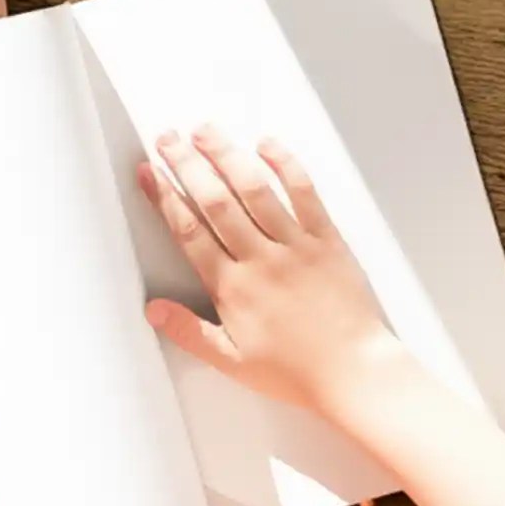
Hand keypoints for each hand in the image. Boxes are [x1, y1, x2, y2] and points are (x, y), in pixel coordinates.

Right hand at [138, 125, 401, 412]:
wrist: (356, 374)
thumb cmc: (296, 372)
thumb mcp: (233, 362)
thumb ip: (189, 332)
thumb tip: (153, 309)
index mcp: (233, 288)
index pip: (189, 231)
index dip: (165, 197)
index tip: (148, 171)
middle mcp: (261, 259)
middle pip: (215, 200)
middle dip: (187, 164)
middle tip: (167, 138)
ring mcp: (296, 245)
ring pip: (255, 188)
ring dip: (227, 155)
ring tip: (205, 131)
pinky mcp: (327, 239)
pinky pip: (304, 193)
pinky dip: (285, 164)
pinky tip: (266, 144)